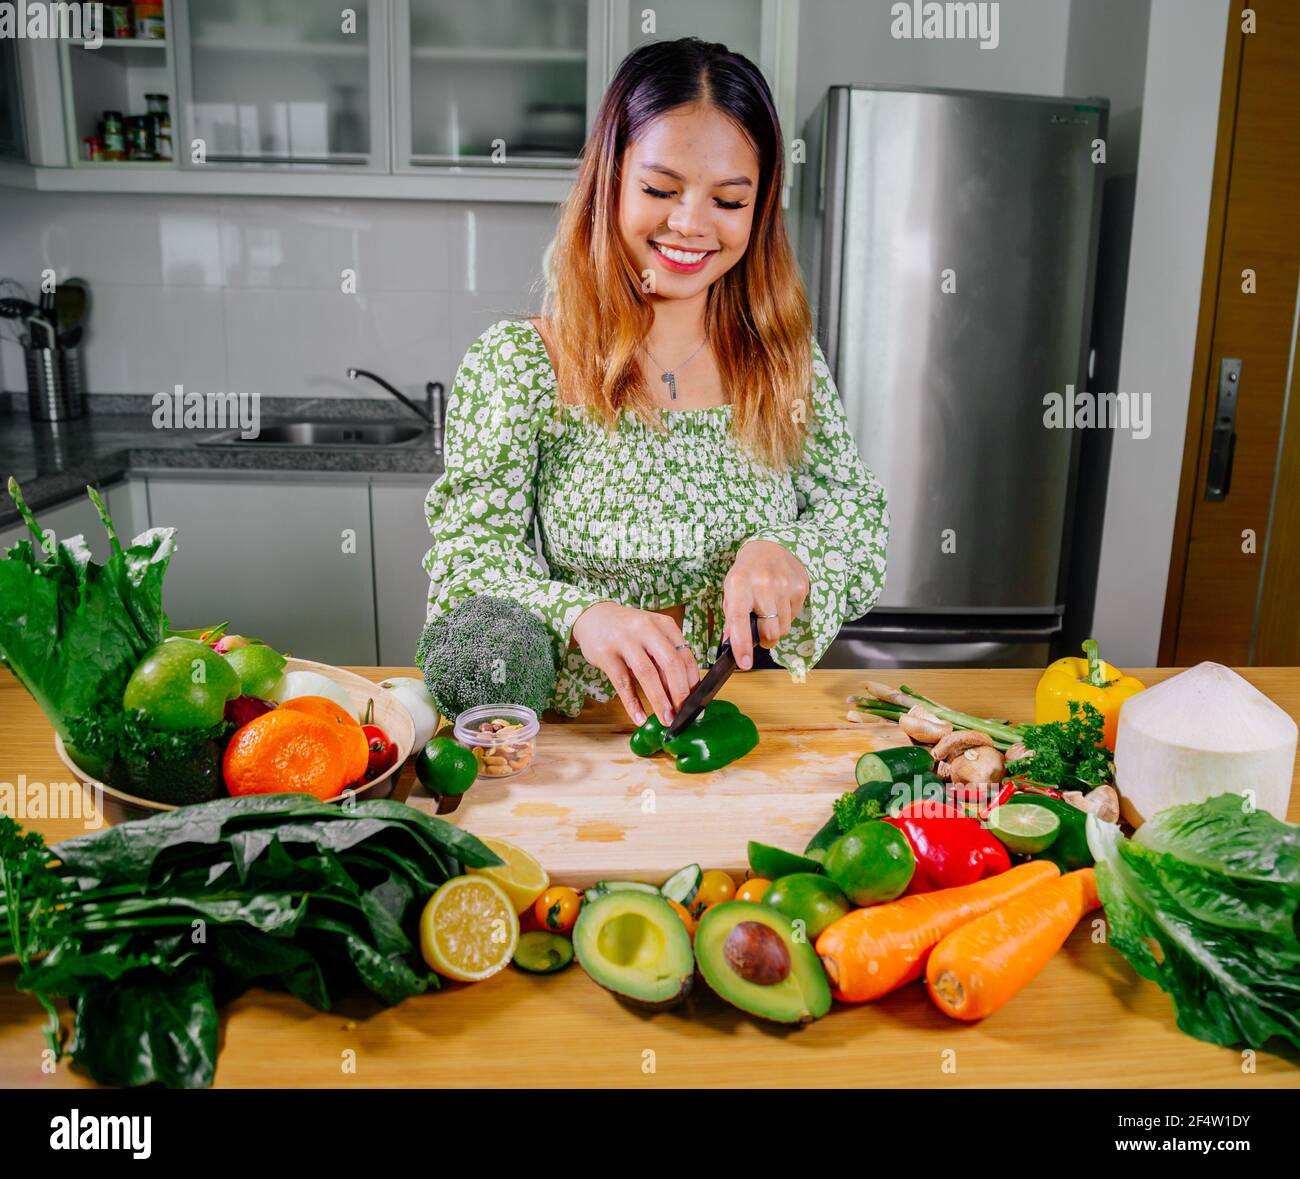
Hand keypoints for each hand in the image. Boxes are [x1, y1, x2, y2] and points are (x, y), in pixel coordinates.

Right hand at [571, 601, 700, 726]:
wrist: (592, 616)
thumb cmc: (628, 631)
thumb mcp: (652, 635)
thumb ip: (665, 657)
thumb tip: (682, 693)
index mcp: (664, 624)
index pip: (685, 656)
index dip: (692, 683)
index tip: (696, 704)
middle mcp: (646, 629)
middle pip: (670, 664)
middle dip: (679, 693)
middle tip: (683, 716)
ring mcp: (625, 640)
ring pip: (647, 673)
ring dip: (659, 701)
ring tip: (665, 720)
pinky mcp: (606, 654)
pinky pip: (622, 683)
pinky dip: (632, 703)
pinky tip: (639, 718)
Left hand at [722, 539, 808, 669]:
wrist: (771, 547)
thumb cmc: (747, 573)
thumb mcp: (732, 591)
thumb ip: (731, 618)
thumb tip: (731, 643)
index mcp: (738, 585)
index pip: (739, 620)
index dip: (741, 644)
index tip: (744, 663)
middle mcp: (762, 585)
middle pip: (768, 632)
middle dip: (764, 640)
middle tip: (760, 632)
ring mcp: (783, 585)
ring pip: (783, 628)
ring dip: (775, 628)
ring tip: (770, 612)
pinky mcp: (800, 587)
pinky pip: (794, 616)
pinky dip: (786, 615)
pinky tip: (780, 601)